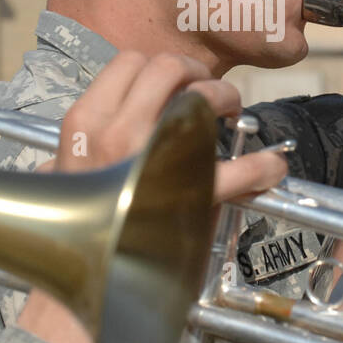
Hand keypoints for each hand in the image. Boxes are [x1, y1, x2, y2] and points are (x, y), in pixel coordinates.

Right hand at [21, 51, 288, 342]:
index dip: (161, 67)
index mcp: (84, 123)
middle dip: (197, 73)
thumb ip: (91, 141)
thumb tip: (108, 123)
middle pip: (166, 67)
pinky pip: (234, 170)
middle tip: (211, 93)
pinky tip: (271, 168)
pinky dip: (260, 167)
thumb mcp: (71, 171)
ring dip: (225, 97)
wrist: (81, 280)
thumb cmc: (78, 229)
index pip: (128, 62)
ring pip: (199, 97)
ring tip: (233, 113)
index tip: (178, 82)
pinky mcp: (181, 196)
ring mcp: (148, 158)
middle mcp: (112, 131)